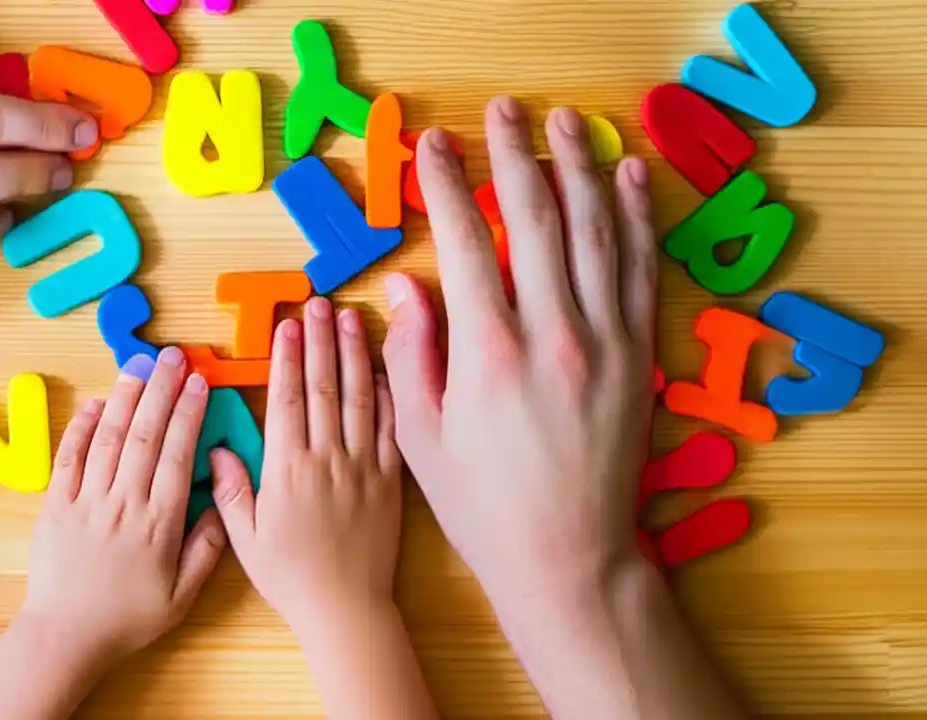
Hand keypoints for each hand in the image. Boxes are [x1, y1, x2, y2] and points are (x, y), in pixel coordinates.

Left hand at [21, 348, 226, 669]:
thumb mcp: (181, 597)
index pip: (178, 454)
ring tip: (140, 365)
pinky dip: (82, 427)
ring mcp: (87, 501)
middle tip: (173, 357)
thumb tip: (221, 508)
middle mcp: (124, 503)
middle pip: (146, 435)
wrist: (65, 637)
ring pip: (109, 438)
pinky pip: (70, 458)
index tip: (200, 383)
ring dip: (126, 398)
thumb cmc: (128, 620)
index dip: (189, 414)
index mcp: (160, 523)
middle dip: (161, 390)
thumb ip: (205, 551)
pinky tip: (98, 403)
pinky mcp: (56, 506)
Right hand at [212, 297, 401, 627]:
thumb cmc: (291, 579)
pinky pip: (391, 428)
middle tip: (319, 304)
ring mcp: (364, 467)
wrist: (348, 611)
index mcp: (289, 472)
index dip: (288, 357)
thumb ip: (231, 492)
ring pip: (359, 398)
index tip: (287, 325)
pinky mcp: (391, 480)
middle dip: (321, 341)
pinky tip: (384, 366)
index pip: (289, 400)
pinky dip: (388, 394)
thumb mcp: (246, 541)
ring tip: (351, 318)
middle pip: (324, 388)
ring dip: (354, 354)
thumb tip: (217, 448)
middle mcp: (328, 461)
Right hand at [381, 98, 657, 601]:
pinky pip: (641, 273)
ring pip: (595, 234)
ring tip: (568, 124)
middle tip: (503, 111)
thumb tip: (406, 286)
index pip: (465, 243)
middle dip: (516, 156)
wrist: (568, 558)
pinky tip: (630, 181)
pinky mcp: (641, 357)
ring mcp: (606, 342)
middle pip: (535, 221)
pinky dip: (637, 221)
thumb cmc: (482, 504)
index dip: (448, 186)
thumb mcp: (421, 437)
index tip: (435, 146)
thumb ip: (412, 354)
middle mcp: (552, 335)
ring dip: (581, 170)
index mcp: (488, 354)